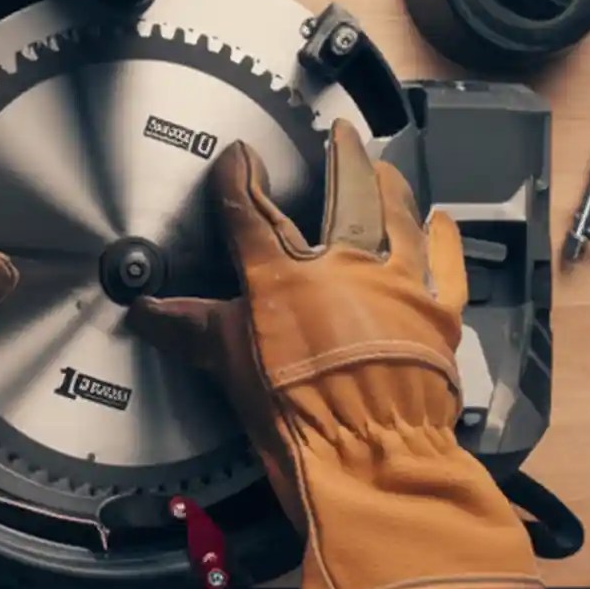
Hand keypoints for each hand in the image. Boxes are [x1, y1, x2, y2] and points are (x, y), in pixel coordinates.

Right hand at [129, 120, 538, 588]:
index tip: (237, 155)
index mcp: (283, 276)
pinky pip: (444, 267)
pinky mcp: (435, 315)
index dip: (239, 177)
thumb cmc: (295, 415)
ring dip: (392, 188)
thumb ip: (190, 331)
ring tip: (387, 167)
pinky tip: (442, 223)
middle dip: (340, 157)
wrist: (368, 454)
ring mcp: (395, 286)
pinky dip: (444, 243)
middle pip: (344, 194)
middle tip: (341, 134)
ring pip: (398, 217)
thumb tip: (146, 313)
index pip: (252, 211)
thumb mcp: (228, 368)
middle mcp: (343, 266)